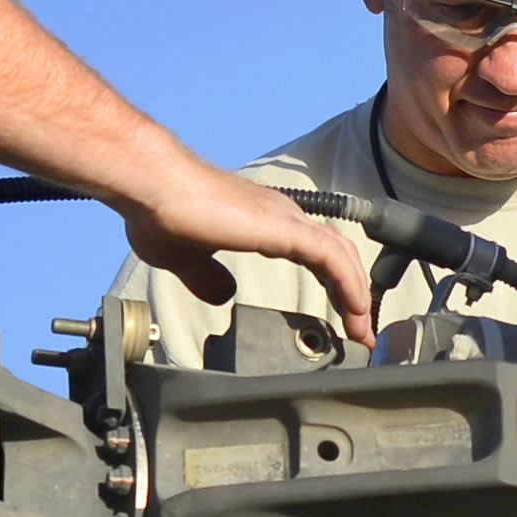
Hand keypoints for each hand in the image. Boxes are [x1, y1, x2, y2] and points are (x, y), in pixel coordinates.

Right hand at [120, 153, 380, 343]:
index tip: (341, 319)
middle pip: (337, 254)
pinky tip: (356, 309)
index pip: (315, 253)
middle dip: (355, 293)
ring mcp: (285, 218)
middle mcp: (282, 215)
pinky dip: (349, 285)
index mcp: (263, 221)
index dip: (335, 285)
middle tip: (361, 330)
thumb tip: (222, 295)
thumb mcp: (186, 258)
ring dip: (358, 295)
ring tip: (364, 329)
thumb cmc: (159, 211)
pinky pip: (331, 258)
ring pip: (341, 256)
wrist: (152, 185)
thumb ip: (206, 277)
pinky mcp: (283, 227)